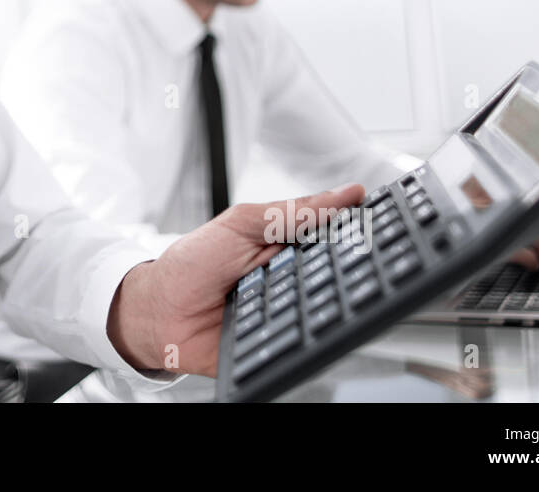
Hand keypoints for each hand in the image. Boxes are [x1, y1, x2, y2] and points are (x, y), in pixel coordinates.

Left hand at [107, 183, 365, 375]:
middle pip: (337, 274)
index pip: (334, 236)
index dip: (356, 229)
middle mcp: (294, 278)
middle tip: (365, 255)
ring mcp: (289, 311)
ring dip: (327, 299)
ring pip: (326, 307)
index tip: (379, 219)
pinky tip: (303, 321)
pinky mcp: (280, 344)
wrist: (158, 313)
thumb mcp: (240, 224)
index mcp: (288, 244)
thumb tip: (344, 195)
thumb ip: (289, 212)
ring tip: (325, 287)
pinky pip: (305, 341)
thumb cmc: (193, 262)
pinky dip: (307, 333)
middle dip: (349, 268)